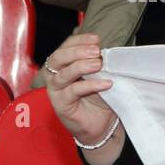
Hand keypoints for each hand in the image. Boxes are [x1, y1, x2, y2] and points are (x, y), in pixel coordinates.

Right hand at [43, 33, 124, 164]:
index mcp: (64, 65)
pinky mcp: (60, 104)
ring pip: (62, 74)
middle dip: (77, 51)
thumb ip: (101, 63)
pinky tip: (105, 83)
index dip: (79, 41)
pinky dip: (89, 85)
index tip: (96, 39)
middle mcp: (55, 75)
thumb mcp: (102, 76)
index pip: (65, 47)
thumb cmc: (100, 98)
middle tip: (96, 51)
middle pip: (58, 58)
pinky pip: (72, 91)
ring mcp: (56, 90)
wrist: (101, 125)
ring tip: (98, 64)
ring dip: (80, 66)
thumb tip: (108, 49)